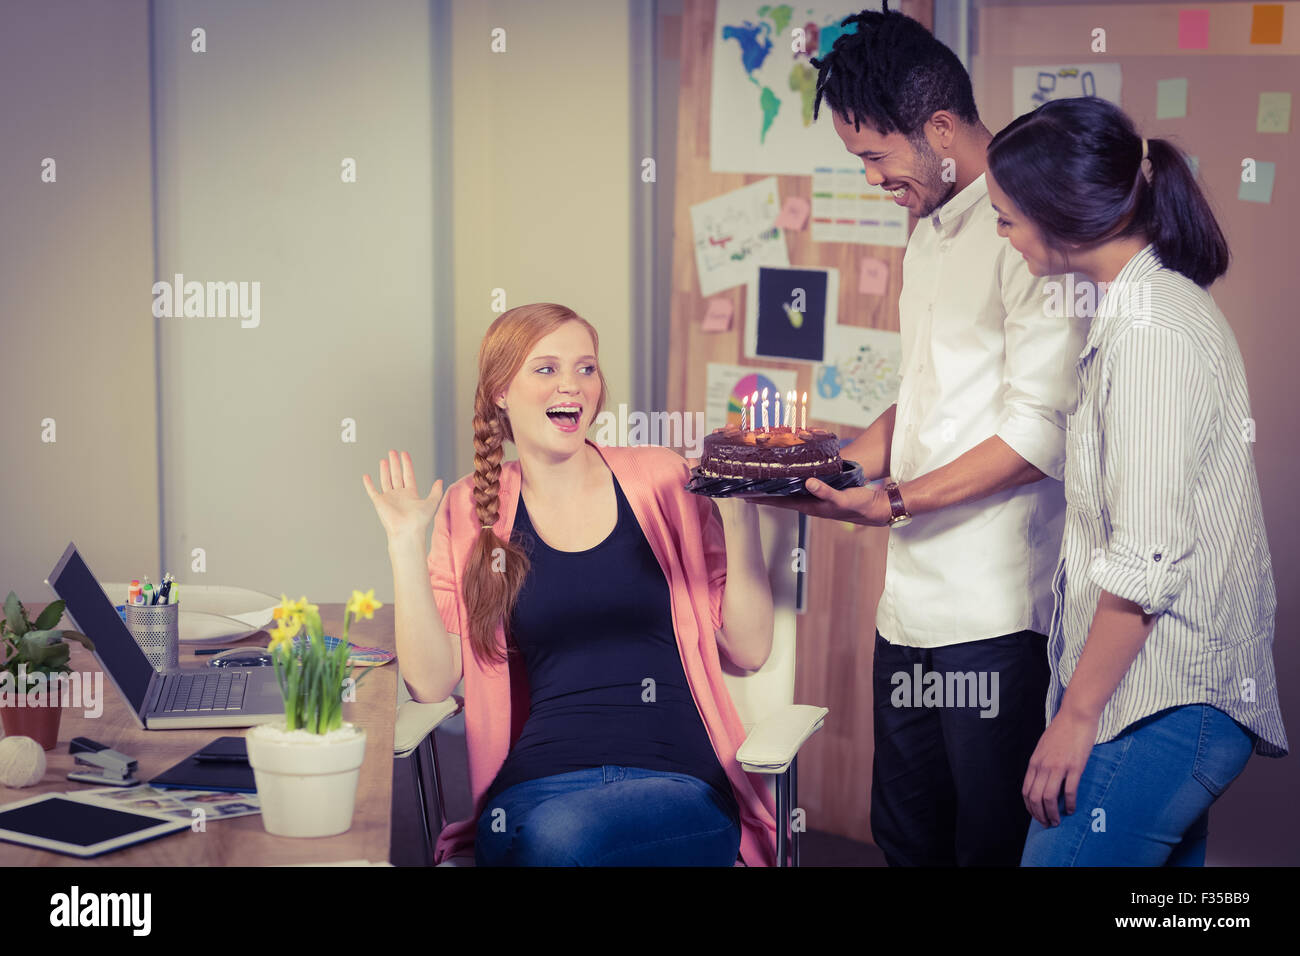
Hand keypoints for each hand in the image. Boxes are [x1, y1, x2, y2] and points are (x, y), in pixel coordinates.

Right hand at [362, 450, 443, 541]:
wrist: (407, 531)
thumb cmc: (420, 521)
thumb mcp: (431, 503)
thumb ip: (436, 491)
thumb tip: (440, 480)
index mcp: (411, 494)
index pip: (408, 475)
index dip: (406, 464)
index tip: (404, 453)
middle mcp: (400, 495)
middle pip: (396, 475)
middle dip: (395, 463)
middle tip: (392, 451)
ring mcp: (389, 498)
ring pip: (386, 480)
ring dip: (384, 470)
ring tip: (384, 459)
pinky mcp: (379, 502)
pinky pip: (372, 491)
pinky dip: (368, 484)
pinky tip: (366, 476)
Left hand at [754, 478, 891, 525]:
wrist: (875, 507)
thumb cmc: (859, 505)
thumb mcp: (843, 499)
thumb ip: (826, 492)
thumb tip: (809, 482)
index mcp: (809, 505)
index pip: (779, 501)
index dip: (760, 497)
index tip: (742, 493)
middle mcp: (807, 501)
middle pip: (778, 496)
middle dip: (760, 492)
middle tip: (741, 484)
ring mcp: (813, 496)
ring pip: (786, 490)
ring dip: (771, 485)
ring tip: (756, 478)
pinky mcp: (820, 489)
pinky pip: (798, 483)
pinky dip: (787, 479)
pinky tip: (783, 474)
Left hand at [1021, 709, 1099, 826]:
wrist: (1075, 716)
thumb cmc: (1061, 731)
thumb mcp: (1043, 748)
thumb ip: (1041, 764)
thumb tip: (1041, 781)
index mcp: (1034, 762)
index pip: (1026, 791)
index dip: (1030, 807)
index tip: (1036, 815)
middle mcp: (1043, 766)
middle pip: (1035, 798)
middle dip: (1040, 815)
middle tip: (1047, 823)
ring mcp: (1058, 767)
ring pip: (1049, 798)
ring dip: (1052, 814)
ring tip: (1057, 821)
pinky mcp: (1074, 767)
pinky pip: (1069, 791)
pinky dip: (1068, 804)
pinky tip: (1071, 810)